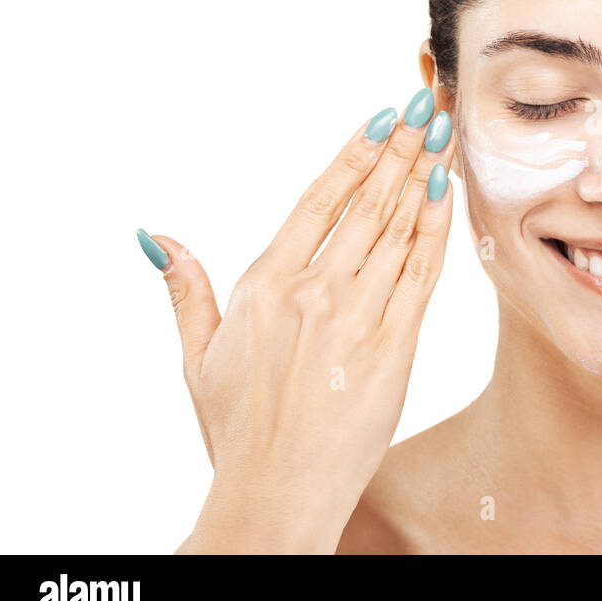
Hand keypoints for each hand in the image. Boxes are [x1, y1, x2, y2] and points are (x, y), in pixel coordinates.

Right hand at [137, 91, 454, 552]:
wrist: (277, 493)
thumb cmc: (236, 429)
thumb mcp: (197, 355)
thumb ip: (186, 289)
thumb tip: (156, 237)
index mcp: (265, 285)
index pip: (318, 201)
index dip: (354, 155)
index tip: (379, 118)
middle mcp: (314, 291)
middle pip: (365, 205)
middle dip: (398, 150)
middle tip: (424, 106)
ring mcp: (357, 317)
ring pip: (396, 230)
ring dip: (421, 176)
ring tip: (442, 134)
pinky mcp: (394, 346)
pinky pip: (421, 275)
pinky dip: (435, 230)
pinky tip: (445, 195)